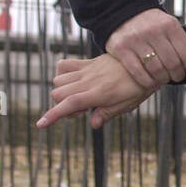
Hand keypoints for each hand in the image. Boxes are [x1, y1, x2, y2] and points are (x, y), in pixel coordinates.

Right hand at [36, 54, 156, 129]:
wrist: (144, 62)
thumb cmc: (138, 86)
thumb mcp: (127, 104)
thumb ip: (107, 113)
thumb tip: (93, 124)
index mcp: (98, 94)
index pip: (69, 105)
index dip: (53, 115)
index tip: (41, 124)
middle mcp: (88, 81)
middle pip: (58, 94)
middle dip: (61, 106)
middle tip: (82, 110)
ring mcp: (86, 70)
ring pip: (58, 81)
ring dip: (62, 91)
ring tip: (80, 96)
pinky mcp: (87, 62)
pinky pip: (64, 65)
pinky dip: (62, 73)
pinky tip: (73, 81)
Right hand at [105, 8, 185, 87]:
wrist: (122, 12)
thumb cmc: (151, 23)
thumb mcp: (169, 24)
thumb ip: (179, 41)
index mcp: (170, 25)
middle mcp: (153, 31)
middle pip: (173, 64)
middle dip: (177, 75)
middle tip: (177, 77)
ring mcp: (136, 40)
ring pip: (157, 70)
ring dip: (163, 79)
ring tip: (164, 78)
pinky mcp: (121, 48)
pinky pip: (138, 72)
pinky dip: (147, 81)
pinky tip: (151, 81)